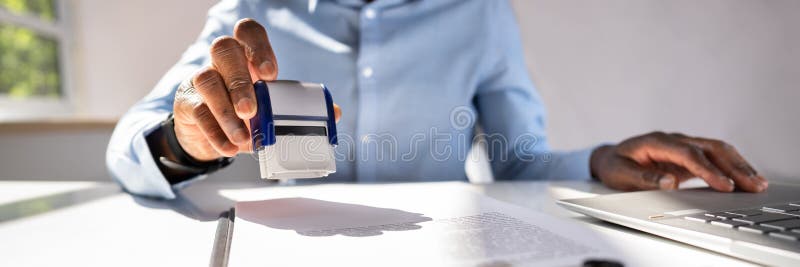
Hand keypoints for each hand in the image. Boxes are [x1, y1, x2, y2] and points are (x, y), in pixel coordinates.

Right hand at [172, 18, 340, 160]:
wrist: (210, 135)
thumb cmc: (245, 114)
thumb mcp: (270, 108)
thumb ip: (298, 108)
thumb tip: (335, 112)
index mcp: (246, 56)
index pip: (248, 32)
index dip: (258, 46)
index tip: (270, 74)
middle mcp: (221, 62)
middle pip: (223, 49)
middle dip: (240, 80)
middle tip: (252, 110)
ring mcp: (200, 79)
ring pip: (207, 80)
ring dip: (226, 112)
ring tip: (243, 137)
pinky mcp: (187, 103)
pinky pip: (198, 111)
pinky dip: (215, 132)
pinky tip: (229, 148)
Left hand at [590, 132, 767, 191]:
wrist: (611, 158)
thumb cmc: (615, 165)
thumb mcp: (621, 174)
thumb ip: (643, 178)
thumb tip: (669, 183)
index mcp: (657, 142)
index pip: (688, 153)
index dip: (707, 169)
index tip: (723, 185)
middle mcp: (674, 140)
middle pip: (709, 148)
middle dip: (733, 166)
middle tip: (752, 184)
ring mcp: (683, 146)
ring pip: (717, 150)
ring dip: (737, 165)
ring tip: (757, 183)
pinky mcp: (688, 156)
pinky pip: (714, 159)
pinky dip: (731, 168)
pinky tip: (745, 180)